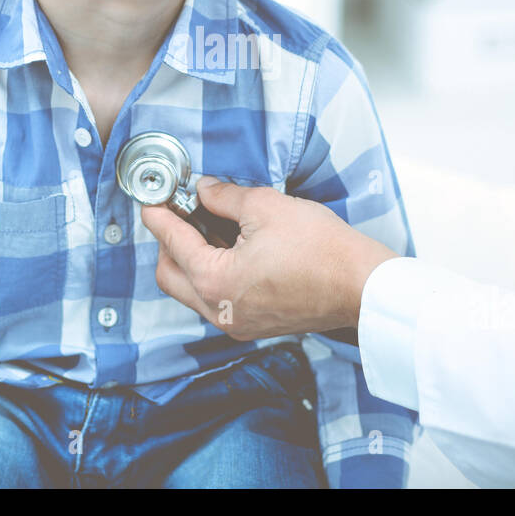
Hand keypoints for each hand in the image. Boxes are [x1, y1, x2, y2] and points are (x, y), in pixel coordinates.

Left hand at [139, 178, 396, 340]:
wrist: (362, 285)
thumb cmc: (321, 249)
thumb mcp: (266, 206)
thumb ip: (224, 197)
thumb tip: (204, 190)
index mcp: (215, 282)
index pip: (173, 243)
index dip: (160, 217)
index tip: (152, 201)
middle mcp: (219, 311)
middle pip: (171, 276)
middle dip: (170, 244)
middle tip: (181, 213)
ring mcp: (237, 323)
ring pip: (193, 292)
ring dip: (193, 261)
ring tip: (211, 227)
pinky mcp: (256, 325)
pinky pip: (218, 300)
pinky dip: (215, 275)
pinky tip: (233, 248)